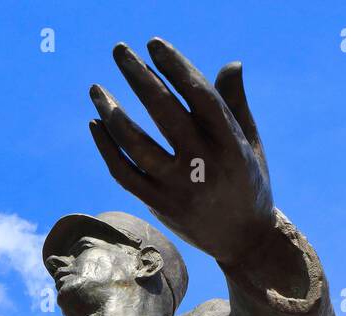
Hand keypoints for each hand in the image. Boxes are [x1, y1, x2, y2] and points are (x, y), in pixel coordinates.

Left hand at [89, 38, 274, 264]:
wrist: (245, 241)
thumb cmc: (247, 182)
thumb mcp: (248, 143)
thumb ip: (235, 104)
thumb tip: (230, 64)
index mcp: (231, 144)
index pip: (199, 95)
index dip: (175, 67)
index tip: (154, 44)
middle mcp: (204, 165)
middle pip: (164, 112)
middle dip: (138, 76)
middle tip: (119, 51)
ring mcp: (179, 189)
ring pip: (136, 143)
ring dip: (111, 112)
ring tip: (96, 89)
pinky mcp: (160, 206)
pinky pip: (124, 173)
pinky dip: (107, 147)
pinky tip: (97, 123)